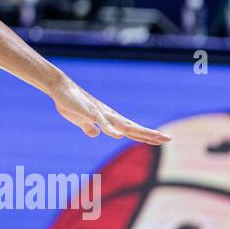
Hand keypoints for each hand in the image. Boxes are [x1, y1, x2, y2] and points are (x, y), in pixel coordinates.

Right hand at [49, 77, 171, 144]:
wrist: (60, 89)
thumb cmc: (69, 103)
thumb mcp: (80, 120)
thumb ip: (88, 127)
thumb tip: (95, 134)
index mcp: (108, 119)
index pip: (131, 129)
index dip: (145, 135)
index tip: (161, 139)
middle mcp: (109, 116)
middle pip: (133, 127)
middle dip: (150, 134)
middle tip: (169, 138)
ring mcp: (101, 114)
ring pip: (124, 125)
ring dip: (140, 132)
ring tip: (155, 136)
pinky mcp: (90, 112)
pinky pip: (102, 122)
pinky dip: (111, 129)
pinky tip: (119, 136)